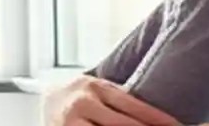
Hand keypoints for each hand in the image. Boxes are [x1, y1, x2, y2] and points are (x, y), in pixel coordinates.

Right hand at [41, 77, 179, 125]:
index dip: (158, 119)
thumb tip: (161, 117)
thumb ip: (122, 100)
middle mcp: (83, 102)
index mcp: (96, 87)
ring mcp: (71, 121)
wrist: (47, 100)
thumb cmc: (84, 97)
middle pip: (124, 125)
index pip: (134, 106)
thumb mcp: (100, 90)